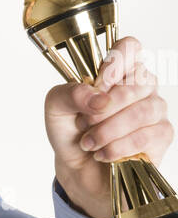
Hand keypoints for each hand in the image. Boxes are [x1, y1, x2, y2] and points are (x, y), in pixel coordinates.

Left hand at [44, 36, 173, 217]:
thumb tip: (97, 96)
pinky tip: (103, 154)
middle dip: (104, 107)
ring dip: (108, 130)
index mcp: (117, 71)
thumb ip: (68, 93)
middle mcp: (141, 86)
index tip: (97, 85)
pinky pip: (145, 136)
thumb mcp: (56, 109)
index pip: (129, 47)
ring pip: (141, 110)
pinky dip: (118, 147)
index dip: (114, 64)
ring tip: (90, 142)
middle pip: (137, 80)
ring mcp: (154, 109)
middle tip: (85, 123)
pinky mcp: (161, 135)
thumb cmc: (72, 133)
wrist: (79, 170)